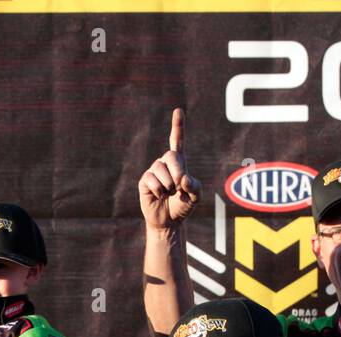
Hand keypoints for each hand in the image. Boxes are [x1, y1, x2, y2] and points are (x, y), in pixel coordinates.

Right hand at [138, 108, 200, 231]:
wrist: (169, 221)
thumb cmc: (183, 206)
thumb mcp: (196, 197)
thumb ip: (195, 186)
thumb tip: (183, 178)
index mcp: (179, 162)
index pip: (178, 141)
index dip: (178, 126)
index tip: (178, 111)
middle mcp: (165, 163)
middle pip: (171, 156)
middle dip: (178, 172)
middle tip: (179, 186)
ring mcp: (153, 171)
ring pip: (161, 170)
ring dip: (169, 185)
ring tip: (169, 193)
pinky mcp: (144, 181)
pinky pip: (152, 180)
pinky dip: (159, 190)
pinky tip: (159, 195)